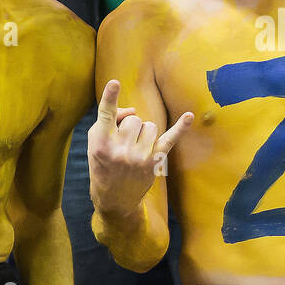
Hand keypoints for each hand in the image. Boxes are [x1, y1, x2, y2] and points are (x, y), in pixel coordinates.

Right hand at [89, 79, 193, 218]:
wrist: (114, 201)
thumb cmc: (102, 167)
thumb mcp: (94, 146)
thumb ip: (109, 122)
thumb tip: (132, 110)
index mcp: (101, 144)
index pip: (106, 116)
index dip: (110, 98)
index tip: (115, 82)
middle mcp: (120, 150)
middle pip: (134, 119)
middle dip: (130, 126)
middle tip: (123, 143)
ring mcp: (139, 156)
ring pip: (149, 125)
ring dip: (143, 132)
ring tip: (135, 147)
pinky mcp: (154, 161)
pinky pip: (170, 139)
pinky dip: (180, 127)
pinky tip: (189, 116)